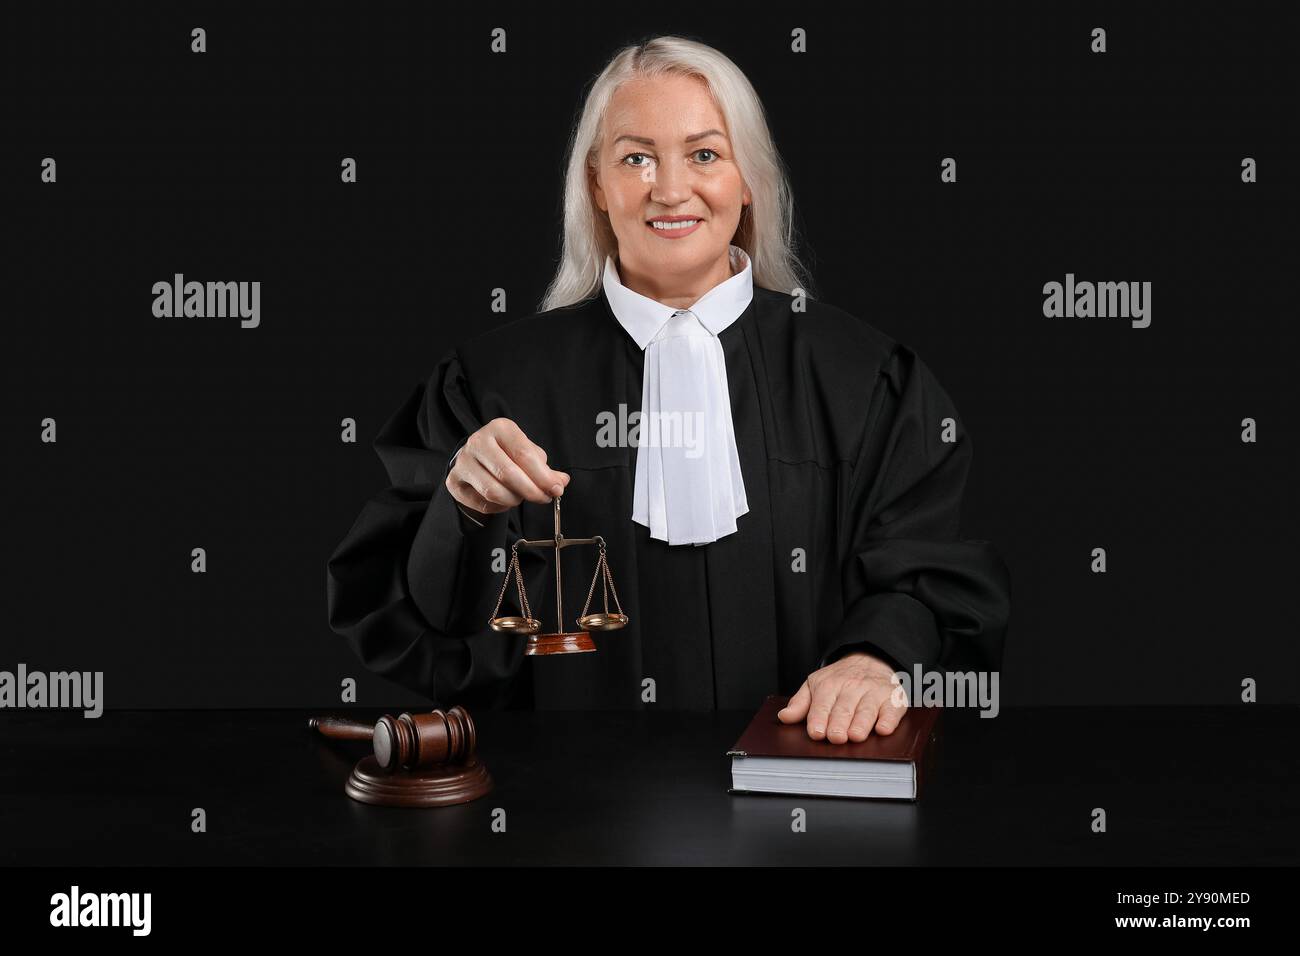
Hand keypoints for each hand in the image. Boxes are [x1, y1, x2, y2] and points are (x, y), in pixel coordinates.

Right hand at [446, 418, 569, 520]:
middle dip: (531, 491)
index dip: (543, 476)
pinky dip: (499, 507)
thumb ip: (546, 469)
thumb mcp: (528, 454)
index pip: (524, 454)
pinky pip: (483, 503)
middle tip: (543, 498)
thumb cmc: (507, 454)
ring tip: (521, 497)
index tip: (556, 489)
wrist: (476, 458)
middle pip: (508, 473)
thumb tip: (561, 482)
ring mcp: (463, 461)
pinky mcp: (454, 481)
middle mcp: (478, 441)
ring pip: (494, 491)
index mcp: (500, 428)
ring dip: (514, 500)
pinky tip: (504, 500)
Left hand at [777, 651, 906, 743]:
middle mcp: (852, 688)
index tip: (816, 733)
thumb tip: (784, 717)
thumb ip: (800, 703)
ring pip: (867, 710)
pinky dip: (889, 719)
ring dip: (861, 723)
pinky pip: (892, 710)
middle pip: (844, 708)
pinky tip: (883, 729)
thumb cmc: (841, 679)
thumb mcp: (816, 684)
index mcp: (829, 685)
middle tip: (835, 737)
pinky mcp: (893, 699)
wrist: (871, 659)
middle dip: (839, 723)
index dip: (819, 719)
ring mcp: (874, 693)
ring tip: (855, 736)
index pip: (822, 704)